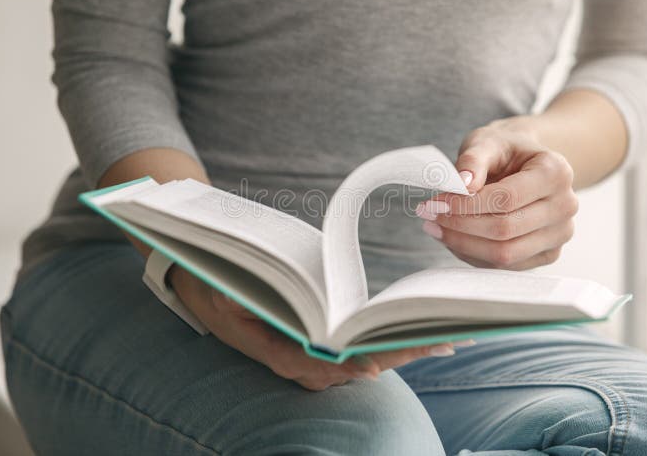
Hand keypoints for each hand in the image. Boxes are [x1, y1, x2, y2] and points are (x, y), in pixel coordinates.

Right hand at [168, 266, 462, 390]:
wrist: (201, 281)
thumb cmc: (218, 283)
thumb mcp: (228, 296)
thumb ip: (254, 310)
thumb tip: (289, 325)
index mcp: (277, 350)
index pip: (329, 364)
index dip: (361, 361)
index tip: (389, 359)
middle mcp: (297, 362)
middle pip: (358, 365)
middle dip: (400, 352)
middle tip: (445, 341)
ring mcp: (308, 356)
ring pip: (362, 361)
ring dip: (401, 350)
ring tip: (444, 338)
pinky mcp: (316, 343)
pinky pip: (356, 350)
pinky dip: (387, 342)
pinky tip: (416, 335)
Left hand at [417, 117, 577, 269]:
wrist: (525, 164)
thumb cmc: (506, 152)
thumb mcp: (487, 142)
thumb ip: (473, 159)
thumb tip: (462, 184)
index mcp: (556, 172)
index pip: (506, 199)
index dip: (466, 204)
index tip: (435, 202)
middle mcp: (565, 206)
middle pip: (505, 230)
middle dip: (460, 226)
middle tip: (429, 215)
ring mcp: (559, 234)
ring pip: (505, 254)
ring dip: (463, 244)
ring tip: (435, 227)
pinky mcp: (547, 254)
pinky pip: (505, 265)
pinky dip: (474, 254)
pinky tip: (455, 237)